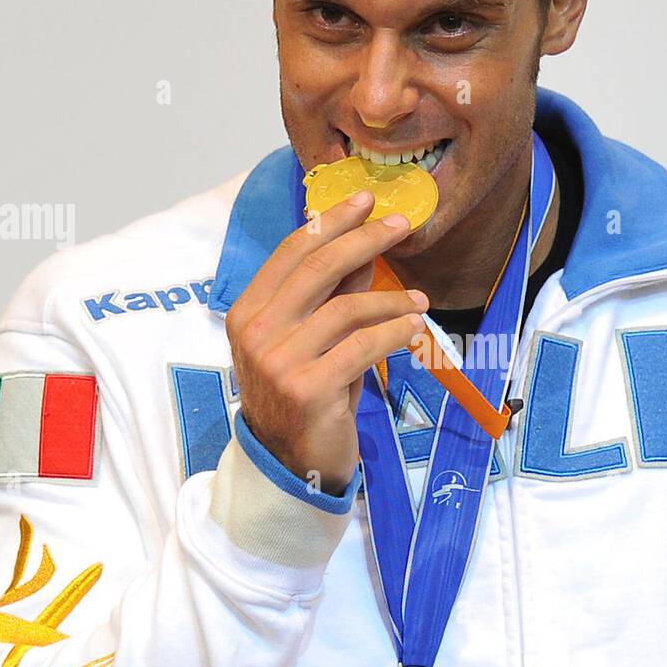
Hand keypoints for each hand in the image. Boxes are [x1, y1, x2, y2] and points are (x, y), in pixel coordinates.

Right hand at [226, 191, 427, 494]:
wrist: (289, 466)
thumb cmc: (304, 397)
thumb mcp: (312, 341)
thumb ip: (330, 297)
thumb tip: (362, 247)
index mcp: (247, 313)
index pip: (291, 254)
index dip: (331, 222)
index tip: (366, 201)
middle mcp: (256, 333)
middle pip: (317, 269)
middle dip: (363, 239)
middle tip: (400, 224)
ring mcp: (278, 362)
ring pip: (345, 308)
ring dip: (390, 298)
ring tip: (419, 300)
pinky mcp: (308, 389)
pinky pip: (362, 346)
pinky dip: (393, 330)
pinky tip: (413, 325)